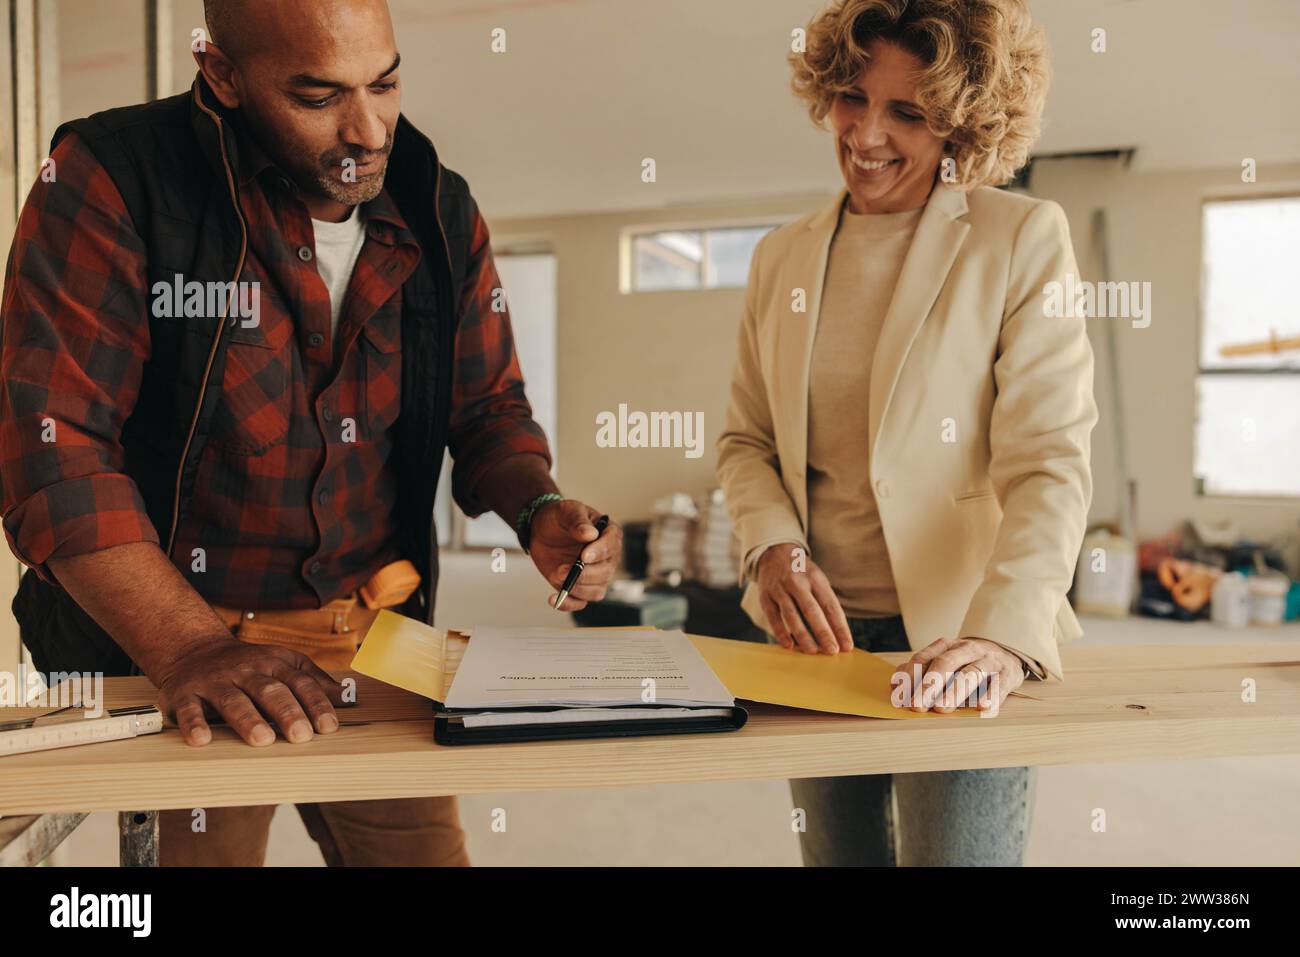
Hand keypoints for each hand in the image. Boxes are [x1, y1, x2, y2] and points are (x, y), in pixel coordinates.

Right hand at [155, 638, 349, 746]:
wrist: (194, 649)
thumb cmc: (249, 664)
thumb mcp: (284, 663)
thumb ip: (314, 681)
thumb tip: (348, 698)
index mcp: (274, 663)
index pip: (300, 683)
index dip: (315, 704)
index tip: (328, 727)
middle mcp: (246, 670)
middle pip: (270, 691)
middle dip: (287, 712)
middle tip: (301, 736)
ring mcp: (216, 680)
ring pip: (233, 699)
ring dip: (248, 720)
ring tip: (262, 740)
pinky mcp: (186, 692)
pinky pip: (189, 709)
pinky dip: (194, 724)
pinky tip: (202, 740)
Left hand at [528, 499, 622, 610]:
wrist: (543, 530)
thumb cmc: (560, 517)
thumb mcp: (567, 511)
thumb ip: (578, 520)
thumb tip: (590, 534)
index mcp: (609, 534)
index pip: (612, 545)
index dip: (600, 552)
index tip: (584, 556)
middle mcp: (607, 558)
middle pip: (606, 572)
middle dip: (585, 574)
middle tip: (562, 570)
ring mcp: (595, 575)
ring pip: (596, 591)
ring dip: (577, 589)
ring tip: (557, 577)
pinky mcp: (580, 587)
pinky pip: (581, 602)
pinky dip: (569, 604)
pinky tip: (554, 598)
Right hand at [756, 543, 851, 653]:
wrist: (774, 552)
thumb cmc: (802, 572)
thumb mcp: (817, 579)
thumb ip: (826, 602)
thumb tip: (838, 633)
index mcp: (815, 578)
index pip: (830, 605)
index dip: (839, 626)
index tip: (846, 645)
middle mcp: (797, 582)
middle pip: (812, 610)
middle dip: (823, 632)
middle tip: (832, 651)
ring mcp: (779, 589)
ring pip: (792, 614)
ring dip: (803, 635)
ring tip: (812, 651)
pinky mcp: (765, 596)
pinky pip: (773, 616)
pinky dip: (780, 631)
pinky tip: (788, 645)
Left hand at [890, 637, 1025, 714]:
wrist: (1006, 655)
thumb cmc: (966, 663)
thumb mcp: (943, 660)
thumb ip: (920, 670)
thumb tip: (895, 685)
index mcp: (946, 645)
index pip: (924, 658)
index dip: (911, 677)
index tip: (901, 697)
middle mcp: (967, 649)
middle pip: (946, 663)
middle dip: (929, 685)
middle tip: (918, 705)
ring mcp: (989, 659)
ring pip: (971, 673)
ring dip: (955, 692)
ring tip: (942, 708)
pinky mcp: (1008, 673)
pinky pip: (999, 684)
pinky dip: (991, 696)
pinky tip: (982, 708)